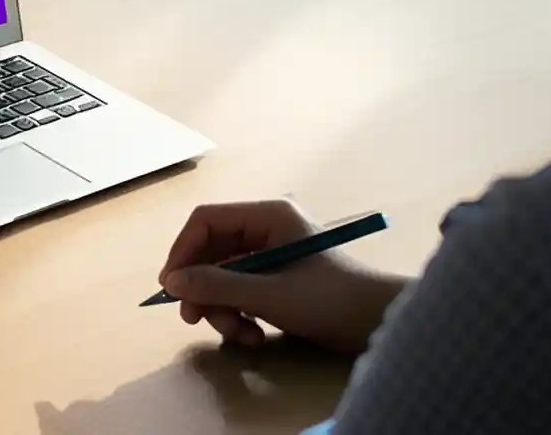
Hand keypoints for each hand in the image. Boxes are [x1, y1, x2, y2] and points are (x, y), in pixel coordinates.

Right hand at [159, 199, 408, 353]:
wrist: (379, 323)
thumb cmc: (331, 299)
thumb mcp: (270, 295)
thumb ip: (219, 286)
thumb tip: (172, 283)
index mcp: (268, 215)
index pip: (206, 220)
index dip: (183, 251)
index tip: (171, 286)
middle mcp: (266, 228)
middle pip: (211, 252)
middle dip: (203, 288)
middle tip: (194, 319)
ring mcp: (271, 254)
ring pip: (223, 276)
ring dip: (222, 308)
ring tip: (239, 334)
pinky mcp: (276, 279)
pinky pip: (240, 290)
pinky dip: (239, 314)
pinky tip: (254, 336)